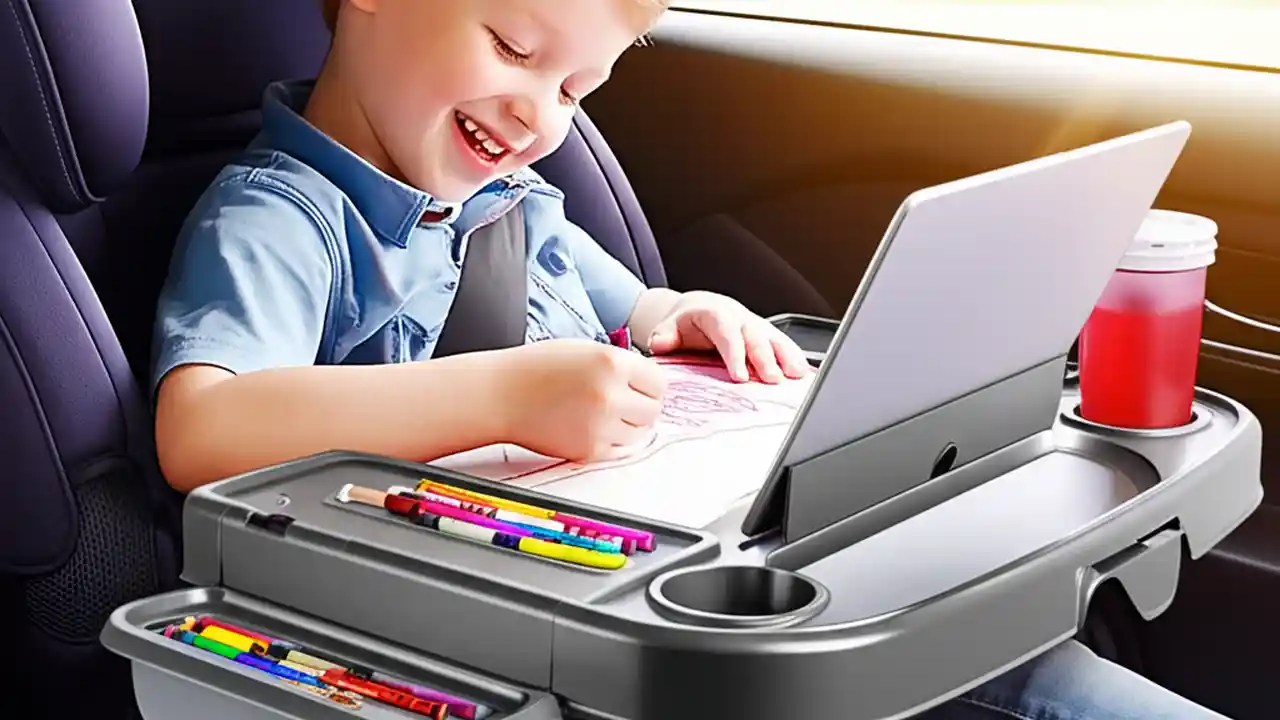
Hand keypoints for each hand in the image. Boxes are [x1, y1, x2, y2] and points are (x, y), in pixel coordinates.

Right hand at [494, 339, 666, 461]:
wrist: (500, 395)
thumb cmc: (537, 369)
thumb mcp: (585, 350)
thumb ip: (621, 366)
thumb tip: (651, 386)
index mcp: (612, 362)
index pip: (660, 383)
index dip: (649, 385)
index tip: (638, 387)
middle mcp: (611, 394)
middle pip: (653, 410)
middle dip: (641, 407)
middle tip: (621, 402)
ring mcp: (601, 425)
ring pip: (639, 433)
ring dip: (628, 426)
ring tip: (601, 414)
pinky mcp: (589, 450)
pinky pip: (618, 450)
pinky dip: (610, 441)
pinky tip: (590, 426)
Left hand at [645, 291, 809, 382]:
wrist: (699, 310)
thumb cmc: (685, 323)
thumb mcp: (668, 326)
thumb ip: (664, 336)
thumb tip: (661, 343)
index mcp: (716, 314)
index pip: (727, 333)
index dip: (735, 354)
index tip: (740, 376)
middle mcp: (740, 318)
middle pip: (755, 337)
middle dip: (765, 358)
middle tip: (772, 380)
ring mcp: (756, 326)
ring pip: (774, 338)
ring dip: (787, 356)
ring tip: (796, 375)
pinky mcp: (767, 336)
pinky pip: (784, 345)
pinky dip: (795, 357)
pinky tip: (803, 373)